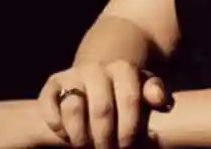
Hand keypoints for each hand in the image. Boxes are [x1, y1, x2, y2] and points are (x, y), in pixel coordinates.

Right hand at [38, 60, 172, 148]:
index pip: (130, 101)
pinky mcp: (53, 84)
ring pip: (73, 109)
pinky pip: (49, 107)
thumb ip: (157, 95)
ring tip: (89, 148)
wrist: (103, 75)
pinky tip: (69, 137)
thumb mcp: (147, 92)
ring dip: (81, 138)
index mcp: (123, 69)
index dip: (130, 130)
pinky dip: (57, 126)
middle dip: (106, 140)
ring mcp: (73, 75)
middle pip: (102, 110)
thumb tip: (160, 101)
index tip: (129, 148)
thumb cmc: (128, 93)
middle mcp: (96, 68)